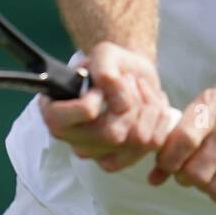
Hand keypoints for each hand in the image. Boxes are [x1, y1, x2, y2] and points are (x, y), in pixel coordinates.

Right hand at [38, 41, 174, 171]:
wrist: (129, 74)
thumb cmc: (110, 66)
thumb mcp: (104, 55)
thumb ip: (105, 70)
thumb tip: (118, 101)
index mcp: (56, 115)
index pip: (84, 114)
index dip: (98, 99)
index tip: (99, 87)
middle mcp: (74, 141)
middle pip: (113, 133)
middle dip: (130, 101)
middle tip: (128, 81)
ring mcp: (98, 155)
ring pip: (137, 139)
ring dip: (147, 106)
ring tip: (141, 90)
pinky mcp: (124, 159)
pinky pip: (154, 143)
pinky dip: (159, 117)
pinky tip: (152, 104)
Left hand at [151, 82, 215, 201]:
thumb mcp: (211, 111)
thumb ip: (180, 139)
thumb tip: (153, 178)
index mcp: (215, 102)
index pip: (183, 138)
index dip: (169, 160)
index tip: (166, 168)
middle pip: (198, 168)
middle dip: (187, 179)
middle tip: (189, 177)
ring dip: (207, 190)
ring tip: (209, 182)